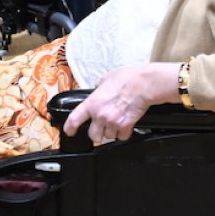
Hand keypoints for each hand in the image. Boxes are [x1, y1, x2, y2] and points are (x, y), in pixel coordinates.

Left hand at [61, 62, 177, 142]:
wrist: (144, 84)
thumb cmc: (127, 78)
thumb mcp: (106, 78)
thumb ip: (98, 89)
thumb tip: (97, 92)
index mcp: (92, 103)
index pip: (74, 120)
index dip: (69, 128)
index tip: (70, 131)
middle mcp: (100, 115)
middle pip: (93, 136)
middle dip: (98, 133)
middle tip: (103, 126)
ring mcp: (113, 123)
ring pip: (109, 137)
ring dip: (112, 132)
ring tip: (118, 121)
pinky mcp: (126, 126)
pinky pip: (122, 137)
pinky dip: (124, 133)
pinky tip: (127, 124)